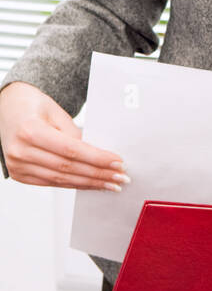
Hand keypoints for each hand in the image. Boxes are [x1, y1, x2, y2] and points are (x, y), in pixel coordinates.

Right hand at [0, 82, 128, 189]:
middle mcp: (21, 150)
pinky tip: (90, 184)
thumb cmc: (32, 106)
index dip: (97, 159)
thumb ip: (74, 134)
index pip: (71, 150)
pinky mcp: (19, 174)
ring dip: (89, 183)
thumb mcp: (56, 112)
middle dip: (98, 174)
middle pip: (68, 168)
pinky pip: (52, 183)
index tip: (117, 163)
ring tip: (111, 184)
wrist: (7, 108)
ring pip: (61, 180)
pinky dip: (74, 184)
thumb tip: (99, 156)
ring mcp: (18, 165)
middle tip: (121, 178)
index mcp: (30, 130)